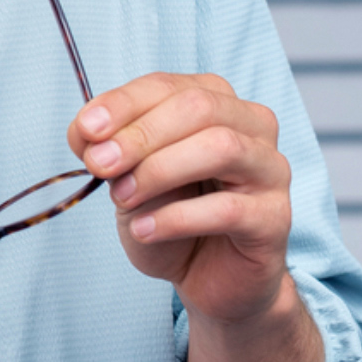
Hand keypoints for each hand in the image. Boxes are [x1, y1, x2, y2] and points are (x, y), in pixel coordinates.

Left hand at [70, 73, 294, 324]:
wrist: (208, 276)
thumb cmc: (169, 212)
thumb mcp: (125, 175)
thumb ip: (106, 148)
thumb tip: (86, 132)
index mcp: (215, 101)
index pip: (167, 86)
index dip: (122, 103)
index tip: (86, 130)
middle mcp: (252, 125)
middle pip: (198, 107)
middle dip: (140, 135)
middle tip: (100, 166)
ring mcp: (270, 170)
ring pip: (221, 147)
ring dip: (159, 171)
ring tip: (122, 197)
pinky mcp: (275, 218)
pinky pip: (228, 208)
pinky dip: (176, 218)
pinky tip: (144, 230)